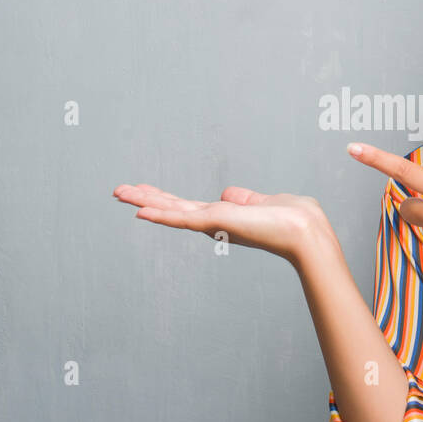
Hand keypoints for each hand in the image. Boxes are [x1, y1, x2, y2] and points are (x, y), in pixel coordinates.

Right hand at [113, 183, 331, 266]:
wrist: (305, 231)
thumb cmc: (294, 219)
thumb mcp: (264, 202)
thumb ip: (245, 199)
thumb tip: (229, 194)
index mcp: (223, 216)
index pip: (186, 206)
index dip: (163, 198)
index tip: (142, 190)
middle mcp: (214, 222)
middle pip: (171, 208)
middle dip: (144, 198)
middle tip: (117, 190)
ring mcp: (213, 224)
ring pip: (171, 211)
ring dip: (143, 202)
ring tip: (118, 193)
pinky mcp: (217, 223)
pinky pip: (183, 219)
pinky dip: (160, 216)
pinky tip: (140, 212)